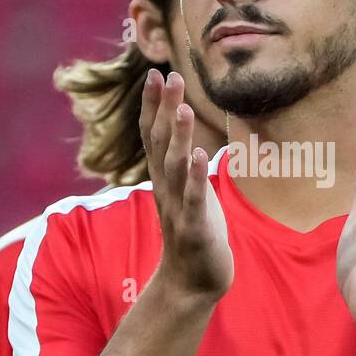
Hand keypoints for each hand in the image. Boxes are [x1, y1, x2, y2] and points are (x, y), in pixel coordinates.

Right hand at [139, 70, 232, 300]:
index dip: (153, 105)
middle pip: (162, 144)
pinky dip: (196, 178)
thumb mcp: (187, 190)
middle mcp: (165, 189)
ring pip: (176, 168)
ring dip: (180, 138)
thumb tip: (184, 130)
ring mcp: (178, 208)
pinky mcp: (194, 228)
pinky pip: (194, 200)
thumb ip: (183, 161)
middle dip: (164, 110)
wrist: (191, 283)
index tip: (155, 73)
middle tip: (168, 76)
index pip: (154, 135)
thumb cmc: (194, 231)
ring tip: (184, 109)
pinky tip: (202, 156)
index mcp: (164, 179)